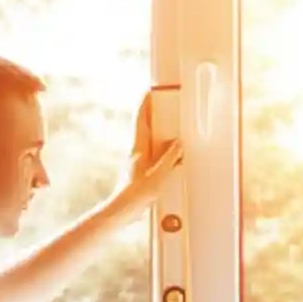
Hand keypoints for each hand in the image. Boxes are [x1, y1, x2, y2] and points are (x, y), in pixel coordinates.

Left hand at [108, 90, 182, 219]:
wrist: (124, 210)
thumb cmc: (137, 193)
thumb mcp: (159, 174)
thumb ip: (170, 157)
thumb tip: (178, 143)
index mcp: (139, 146)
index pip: (141, 118)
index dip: (145, 103)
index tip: (151, 91)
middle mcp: (137, 150)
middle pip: (145, 125)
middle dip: (154, 114)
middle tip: (164, 104)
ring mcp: (139, 160)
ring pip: (150, 139)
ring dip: (160, 131)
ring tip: (173, 127)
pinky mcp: (142, 170)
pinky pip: (155, 153)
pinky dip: (164, 149)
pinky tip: (173, 155)